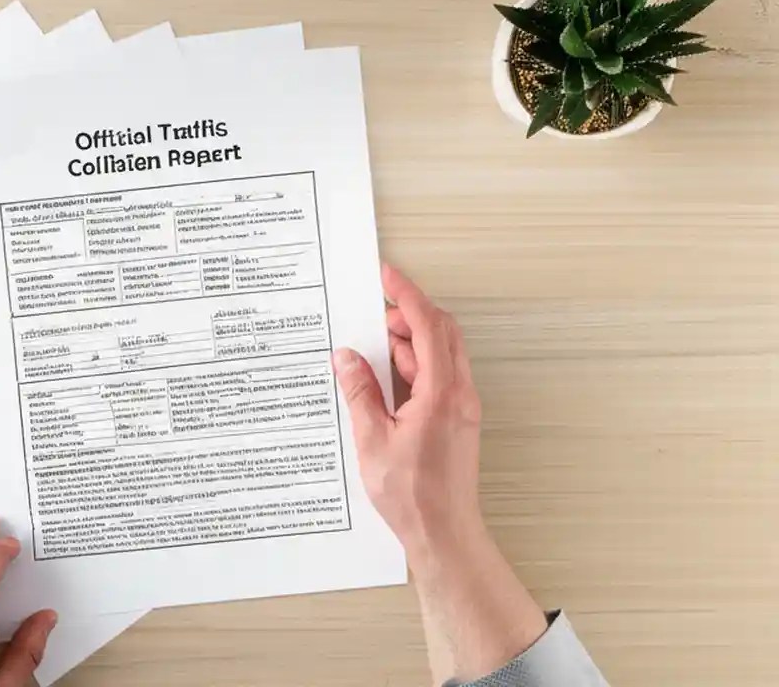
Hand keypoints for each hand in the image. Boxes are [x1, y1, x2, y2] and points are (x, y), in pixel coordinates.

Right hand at [332, 263, 484, 561]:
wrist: (444, 533)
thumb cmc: (413, 495)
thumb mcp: (372, 440)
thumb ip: (359, 393)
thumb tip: (347, 358)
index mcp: (441, 392)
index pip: (427, 325)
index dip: (406, 294)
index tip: (386, 274)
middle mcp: (459, 393)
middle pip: (440, 332)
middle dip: (406, 314)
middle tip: (371, 313)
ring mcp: (460, 406)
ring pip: (439, 354)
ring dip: (408, 342)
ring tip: (368, 348)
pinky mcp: (455, 419)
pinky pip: (437, 376)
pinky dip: (412, 365)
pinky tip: (383, 378)